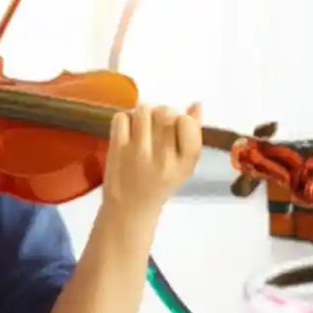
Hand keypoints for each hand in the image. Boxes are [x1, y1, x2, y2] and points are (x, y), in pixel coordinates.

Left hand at [102, 103, 202, 220]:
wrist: (130, 208)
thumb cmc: (161, 184)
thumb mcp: (184, 166)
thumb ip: (193, 135)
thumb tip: (196, 104)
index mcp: (184, 163)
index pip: (187, 123)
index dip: (181, 118)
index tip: (176, 126)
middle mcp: (163, 158)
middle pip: (165, 113)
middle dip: (162, 112)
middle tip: (157, 124)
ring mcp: (138, 153)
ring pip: (143, 111)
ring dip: (143, 112)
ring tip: (143, 124)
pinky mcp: (117, 149)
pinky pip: (122, 117)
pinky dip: (125, 118)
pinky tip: (128, 129)